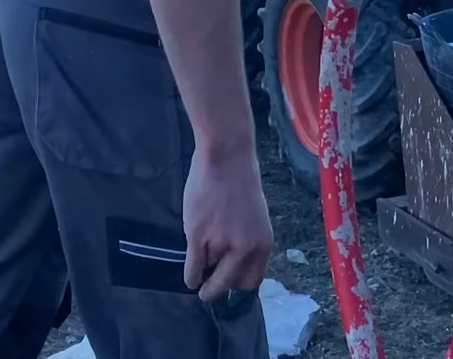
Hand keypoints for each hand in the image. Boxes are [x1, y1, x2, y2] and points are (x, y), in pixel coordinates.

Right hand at [181, 143, 273, 302]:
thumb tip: (236, 262)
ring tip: (197, 274)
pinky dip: (190, 275)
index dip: (238, 284)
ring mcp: (220, 245)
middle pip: (230, 284)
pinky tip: (190, 276)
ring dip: (202, 276)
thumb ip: (248, 242)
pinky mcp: (198, 238)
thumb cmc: (240, 182)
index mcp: (262, 244)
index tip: (229, 285)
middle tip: (209, 293)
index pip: (252, 280)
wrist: (226, 158)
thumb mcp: (255, 218)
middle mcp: (245, 249)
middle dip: (217, 290)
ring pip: (208, 274)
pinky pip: (193, 267)